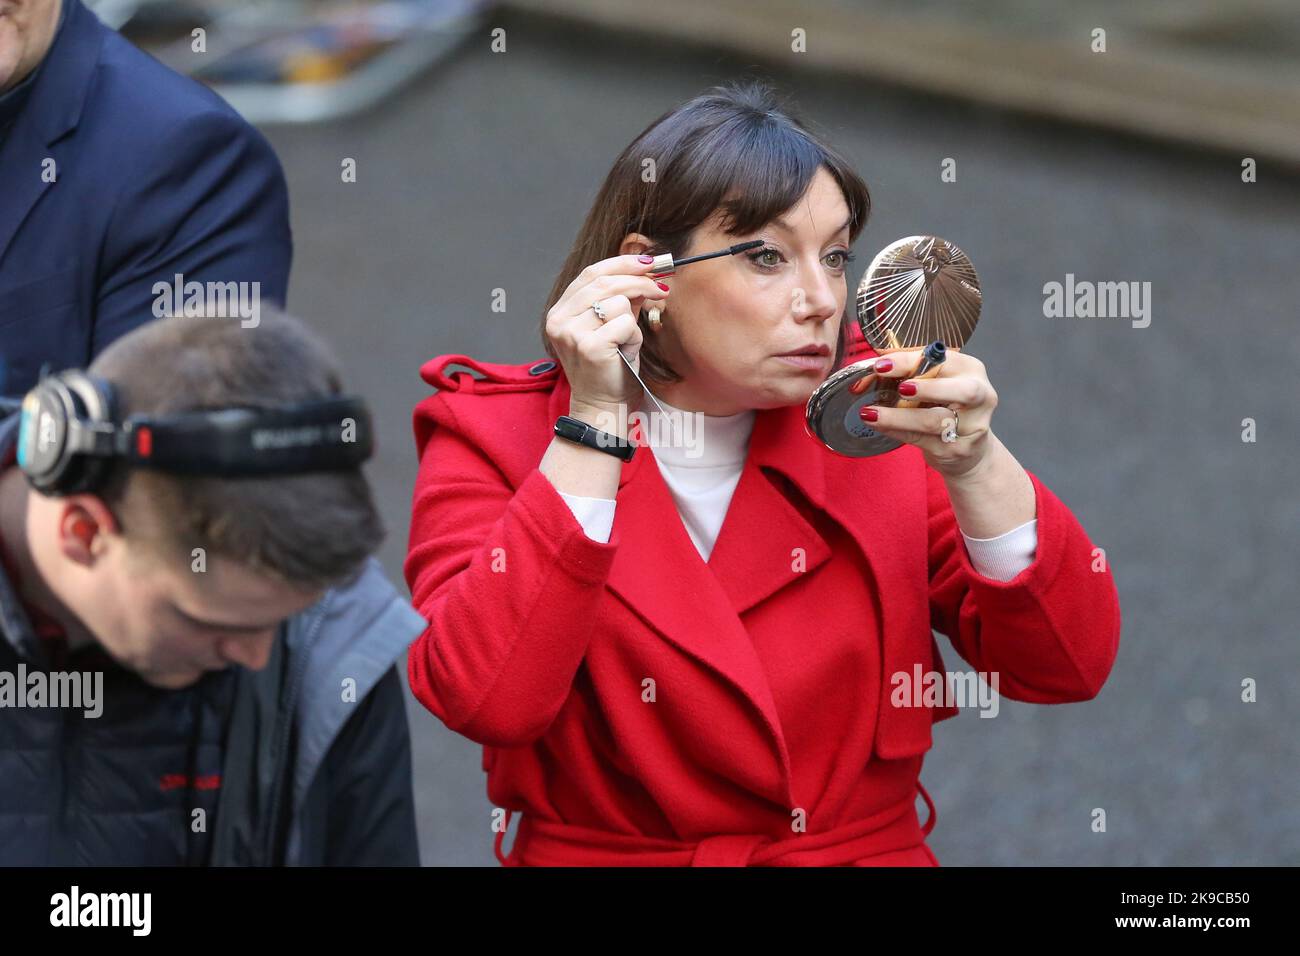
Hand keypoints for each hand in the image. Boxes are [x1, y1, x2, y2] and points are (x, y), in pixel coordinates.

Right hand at [544, 253, 669, 412]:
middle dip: (639, 281)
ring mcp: (572, 333)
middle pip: (605, 282)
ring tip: (627, 343)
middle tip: (662, 288)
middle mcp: (559, 320)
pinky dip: (634, 337)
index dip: (622, 263)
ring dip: (633, 321)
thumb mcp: (611, 327)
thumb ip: (620, 300)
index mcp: (560, 311)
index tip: (648, 262)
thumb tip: (644, 273)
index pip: (591, 273)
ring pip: (618, 302)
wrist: (602, 407)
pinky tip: (626, 352)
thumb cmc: (608, 369)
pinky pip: (625, 324)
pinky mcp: (590, 346)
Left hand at [858, 346, 997, 481]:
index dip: (911, 361)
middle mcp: (980, 397)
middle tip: (900, 388)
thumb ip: (912, 369)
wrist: (970, 451)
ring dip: (898, 417)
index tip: (883, 365)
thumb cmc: (948, 407)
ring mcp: (970, 427)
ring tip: (871, 413)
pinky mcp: (955, 450)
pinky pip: (920, 439)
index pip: (944, 360)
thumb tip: (879, 361)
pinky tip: (878, 425)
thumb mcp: (936, 381)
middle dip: (928, 388)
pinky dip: (896, 431)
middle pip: (962, 391)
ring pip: (933, 421)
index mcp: (971, 370)